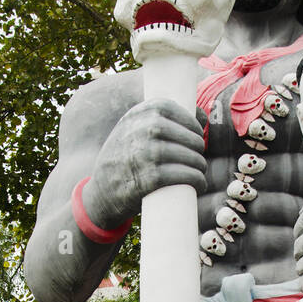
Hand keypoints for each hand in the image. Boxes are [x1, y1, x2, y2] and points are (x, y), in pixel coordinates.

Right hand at [83, 100, 206, 229]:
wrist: (100, 194)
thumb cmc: (124, 160)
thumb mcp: (131, 132)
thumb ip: (158, 120)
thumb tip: (202, 115)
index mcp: (134, 116)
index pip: (169, 107)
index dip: (189, 120)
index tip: (196, 131)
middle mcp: (138, 132)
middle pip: (182, 133)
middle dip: (197, 144)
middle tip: (198, 155)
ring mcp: (142, 155)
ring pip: (184, 155)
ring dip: (198, 164)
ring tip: (199, 170)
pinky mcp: (146, 180)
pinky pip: (179, 175)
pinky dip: (195, 179)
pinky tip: (199, 183)